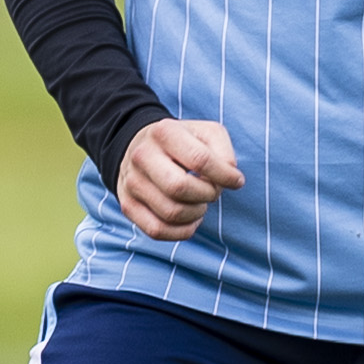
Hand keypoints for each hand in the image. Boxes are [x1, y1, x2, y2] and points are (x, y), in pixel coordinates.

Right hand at [115, 119, 240, 241]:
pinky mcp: (127, 205)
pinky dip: (181, 232)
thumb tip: (230, 180)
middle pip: (180, 188)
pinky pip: (157, 230)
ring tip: (200, 203)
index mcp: (164, 132)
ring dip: (196, 214)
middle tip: (212, 191)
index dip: (225, 176)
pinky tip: (190, 219)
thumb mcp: (207, 133)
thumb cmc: (182, 143)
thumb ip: (224, 152)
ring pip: (171, 213)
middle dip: (207, 195)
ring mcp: (131, 182)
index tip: (236, 181)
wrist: (140, 148)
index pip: (200, 160)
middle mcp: (142, 155)